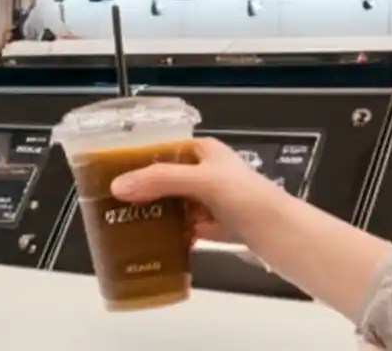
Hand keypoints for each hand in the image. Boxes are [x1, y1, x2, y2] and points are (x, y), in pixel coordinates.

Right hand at [110, 137, 287, 243]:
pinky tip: (150, 241)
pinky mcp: (213, 225)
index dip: (136, 160)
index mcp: (203, 151)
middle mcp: (205, 172)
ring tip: (124, 222)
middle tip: (111, 202)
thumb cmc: (247, 198)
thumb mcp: (201, 180)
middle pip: (163, 179)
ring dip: (153, 213)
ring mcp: (209, 200)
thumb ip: (159, 180)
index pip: (161, 150)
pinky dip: (168, 232)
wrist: (283, 235)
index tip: (109, 173)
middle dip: (141, 191)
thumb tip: (116, 186)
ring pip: (171, 204)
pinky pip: (182, 227)